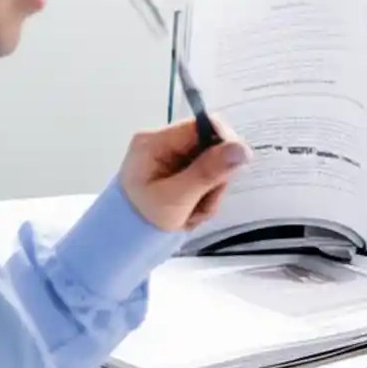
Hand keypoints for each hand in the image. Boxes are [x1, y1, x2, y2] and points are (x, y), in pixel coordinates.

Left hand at [118, 115, 250, 231]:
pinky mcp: (178, 170)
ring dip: (211, 191)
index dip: (225, 142)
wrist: (124, 242)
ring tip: (193, 212)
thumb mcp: (176, 198)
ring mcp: (171, 157)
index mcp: (155, 142)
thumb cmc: (142, 220)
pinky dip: (205, 195)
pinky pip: (206, 176)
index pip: (203, 125)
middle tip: (204, 202)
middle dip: (216, 177)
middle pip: (211, 146)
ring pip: (213, 164)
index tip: (234, 167)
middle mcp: (163, 143)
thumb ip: (208, 172)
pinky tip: (191, 210)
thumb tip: (242, 149)